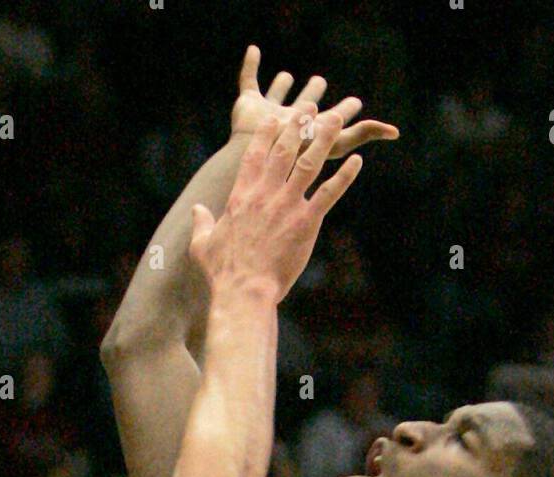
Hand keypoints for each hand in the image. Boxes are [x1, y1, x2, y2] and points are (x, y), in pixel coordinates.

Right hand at [190, 111, 361, 302]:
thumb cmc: (222, 272)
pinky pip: (329, 193)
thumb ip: (200, 222)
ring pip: (309, 163)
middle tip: (310, 108)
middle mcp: (265, 194)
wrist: (244, 291)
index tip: (276, 118)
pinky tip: (357, 162)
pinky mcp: (306, 222)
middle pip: (284, 150)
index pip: (255, 155)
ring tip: (337, 120)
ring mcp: (287, 206)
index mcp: (241, 196)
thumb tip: (196, 209)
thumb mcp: (202, 244)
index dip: (267, 134)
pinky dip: (344, 177)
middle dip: (298, 125)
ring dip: (324, 139)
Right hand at [230, 44, 397, 158]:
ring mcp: (267, 114)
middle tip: (320, 81)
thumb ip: (364, 132)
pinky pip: (249, 81)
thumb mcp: (337, 140)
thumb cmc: (300, 151)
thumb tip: (396, 132)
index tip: (355, 102)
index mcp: (311, 131)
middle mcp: (291, 122)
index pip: (331, 119)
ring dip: (281, 87)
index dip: (343, 111)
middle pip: (304, 107)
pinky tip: (253, 50)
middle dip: (312, 95)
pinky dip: (250, 65)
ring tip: (286, 75)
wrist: (260, 156)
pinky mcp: (247, 105)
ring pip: (276, 97)